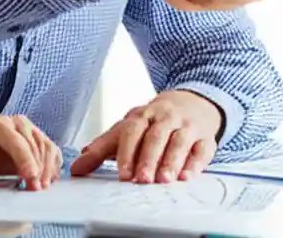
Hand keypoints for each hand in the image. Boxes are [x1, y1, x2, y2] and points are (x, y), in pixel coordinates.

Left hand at [0, 116, 61, 190]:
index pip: (15, 141)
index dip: (24, 158)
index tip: (29, 175)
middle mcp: (17, 123)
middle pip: (33, 145)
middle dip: (37, 168)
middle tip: (35, 188)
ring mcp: (30, 129)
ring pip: (46, 147)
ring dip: (46, 169)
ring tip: (41, 187)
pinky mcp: (39, 139)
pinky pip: (52, 151)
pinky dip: (53, 166)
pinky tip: (48, 180)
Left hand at [69, 90, 220, 183]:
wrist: (192, 101)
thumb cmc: (154, 121)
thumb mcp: (127, 129)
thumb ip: (101, 149)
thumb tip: (77, 168)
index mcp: (142, 115)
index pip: (133, 131)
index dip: (127, 153)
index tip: (123, 174)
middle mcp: (165, 117)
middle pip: (156, 136)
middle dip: (149, 158)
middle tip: (142, 180)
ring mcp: (187, 125)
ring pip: (179, 141)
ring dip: (172, 161)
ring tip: (164, 180)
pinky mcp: (205, 137)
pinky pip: (201, 149)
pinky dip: (195, 163)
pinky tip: (187, 177)